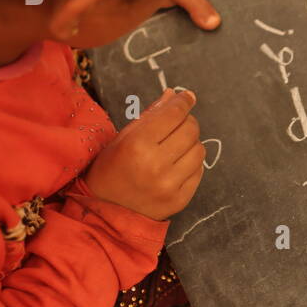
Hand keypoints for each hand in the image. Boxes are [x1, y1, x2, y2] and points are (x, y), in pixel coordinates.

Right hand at [85, 89, 204, 220]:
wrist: (106, 211)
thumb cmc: (110, 169)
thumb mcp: (122, 138)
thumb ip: (150, 115)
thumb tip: (174, 95)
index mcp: (137, 144)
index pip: (173, 114)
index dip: (183, 101)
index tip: (187, 97)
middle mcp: (156, 164)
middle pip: (191, 130)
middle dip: (187, 122)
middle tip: (178, 124)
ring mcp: (170, 185)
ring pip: (199, 150)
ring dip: (191, 143)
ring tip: (175, 147)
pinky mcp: (180, 200)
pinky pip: (199, 171)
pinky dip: (191, 163)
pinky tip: (176, 165)